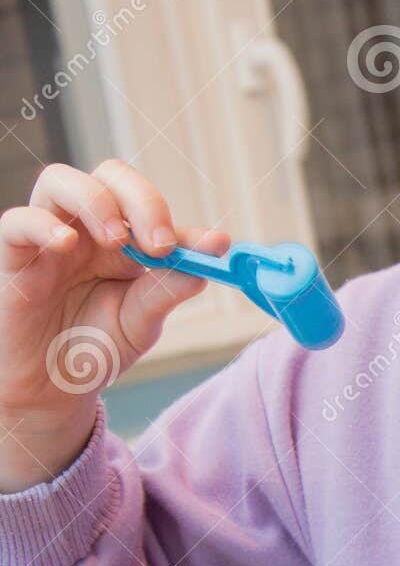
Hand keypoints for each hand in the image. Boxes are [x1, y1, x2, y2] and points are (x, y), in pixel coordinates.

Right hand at [0, 159, 228, 488]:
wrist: (53, 388)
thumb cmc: (94, 347)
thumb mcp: (140, 323)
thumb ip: (167, 291)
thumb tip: (206, 263)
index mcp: (124, 239)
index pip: (151, 208)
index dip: (184, 223)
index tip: (213, 245)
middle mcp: (87, 228)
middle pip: (111, 176)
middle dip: (143, 201)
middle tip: (161, 244)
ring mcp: (49, 237)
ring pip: (61, 181)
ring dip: (96, 201)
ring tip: (116, 240)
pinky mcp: (14, 257)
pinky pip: (18, 222)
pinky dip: (42, 225)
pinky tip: (66, 245)